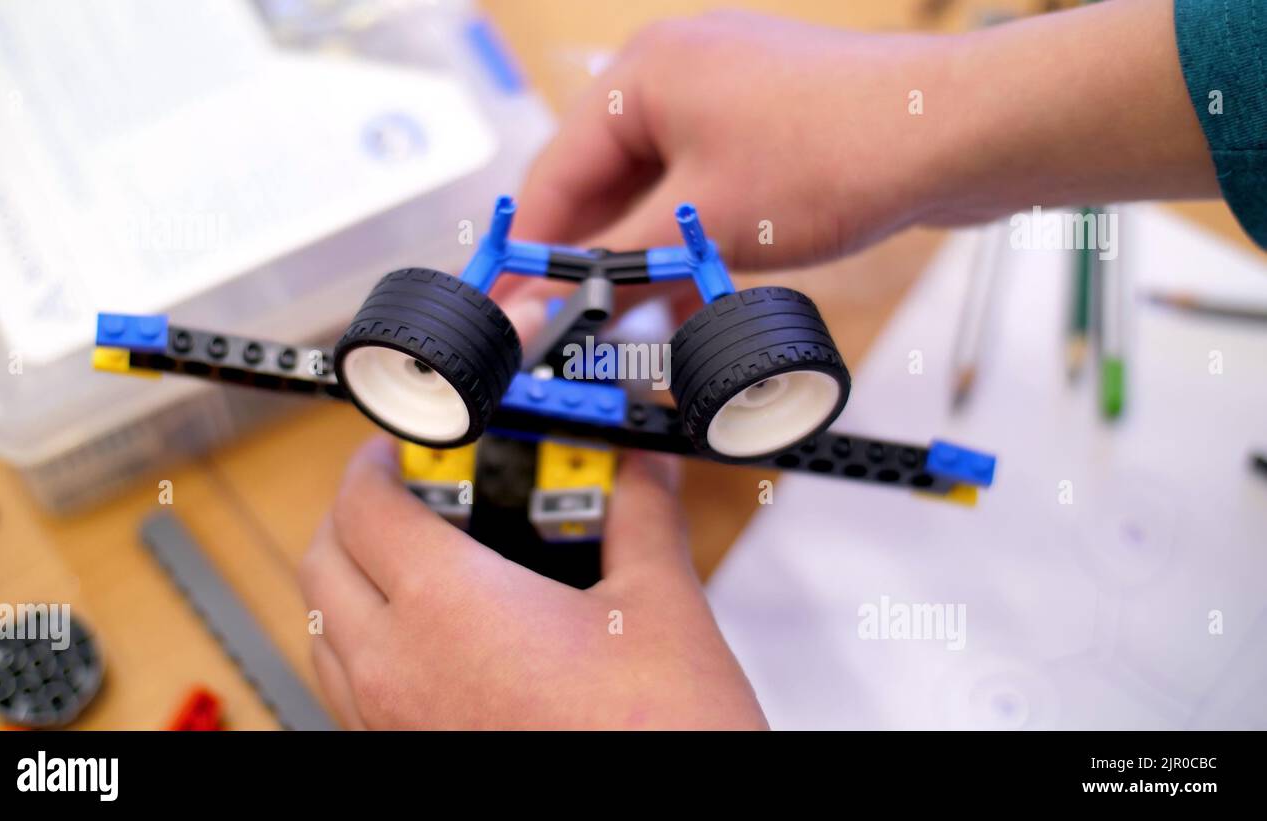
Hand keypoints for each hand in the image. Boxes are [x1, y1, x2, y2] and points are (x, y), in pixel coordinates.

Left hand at [299, 436, 766, 729]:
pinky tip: (430, 638)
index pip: (364, 505)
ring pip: (320, 630)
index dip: (377, 460)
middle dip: (355, 512)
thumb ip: (642, 514)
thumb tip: (645, 464)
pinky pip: (347, 687)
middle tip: (410, 490)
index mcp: (447, 607)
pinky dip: (362, 643)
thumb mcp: (659, 603)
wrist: (669, 819)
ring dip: (349, 579)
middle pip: (321, 561)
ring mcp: (390, 723)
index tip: (405, 445)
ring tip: (414, 558)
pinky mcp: (404, 757)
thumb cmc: (659, 731)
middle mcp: (396, 668)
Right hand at [497, 2, 1214, 312]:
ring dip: (642, 263)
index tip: (510, 307)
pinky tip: (685, 302)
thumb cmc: (840, 151)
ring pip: (655, 196)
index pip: (554, 173)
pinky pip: (704, 195)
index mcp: (643, 74)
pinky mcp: (766, 133)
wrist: (958, 133)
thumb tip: (552, 300)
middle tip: (567, 330)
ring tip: (626, 331)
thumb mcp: (704, 223)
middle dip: (589, 261)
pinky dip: (690, 247)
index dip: (530, 249)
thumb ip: (614, 263)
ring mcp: (726, 102)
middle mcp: (676, 77)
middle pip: (603, 185)